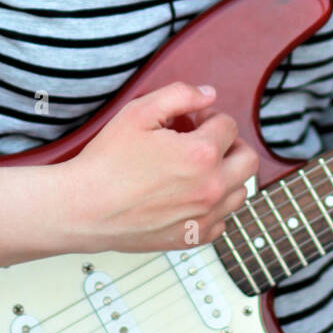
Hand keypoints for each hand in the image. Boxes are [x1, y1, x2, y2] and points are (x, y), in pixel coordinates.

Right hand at [61, 82, 258, 253]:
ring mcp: (203, 217)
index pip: (228, 126)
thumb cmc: (107, 162)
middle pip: (247, 160)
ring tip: (197, 167)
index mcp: (201, 155)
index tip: (192, 121)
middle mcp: (210, 189)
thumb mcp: (139, 112)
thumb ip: (180, 94)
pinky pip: (223, 220)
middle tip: (205, 141)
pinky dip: (214, 206)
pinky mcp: (192, 238)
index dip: (209, 117)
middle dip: (230, 144)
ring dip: (226, 175)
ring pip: (240, 192)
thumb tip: (208, 94)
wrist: (85, 207)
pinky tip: (190, 194)